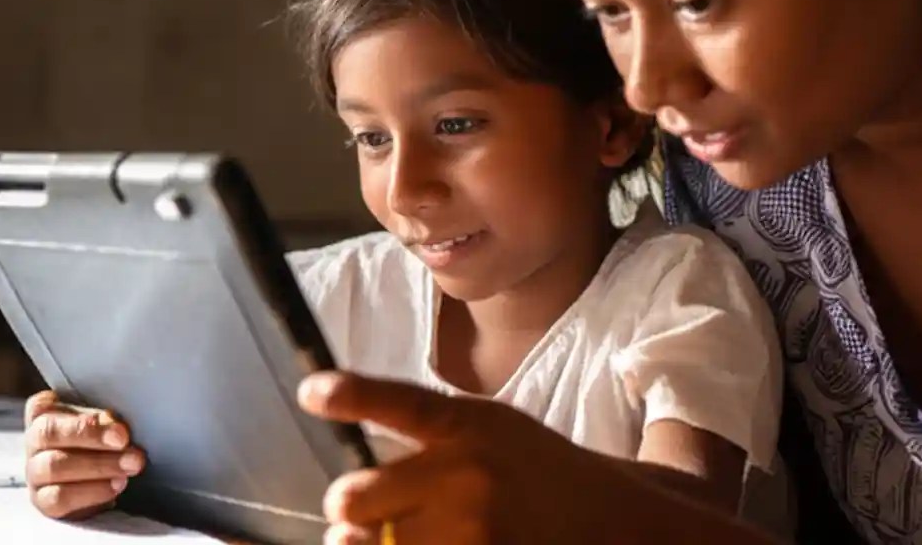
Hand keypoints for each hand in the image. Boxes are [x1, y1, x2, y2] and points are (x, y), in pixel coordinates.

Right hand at [24, 390, 145, 518]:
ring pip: (54, 466)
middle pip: (49, 433)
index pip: (45, 406)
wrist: (103, 481)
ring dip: (98, 466)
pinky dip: (91, 492)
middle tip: (126, 444)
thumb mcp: (104, 423)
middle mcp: (33, 440)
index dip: (81, 418)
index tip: (118, 429)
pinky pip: (59, 498)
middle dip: (92, 437)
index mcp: (43, 412)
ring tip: (130, 466)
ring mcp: (34, 473)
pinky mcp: (43, 501)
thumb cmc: (102, 442)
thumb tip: (113, 426)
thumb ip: (105, 420)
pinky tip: (115, 486)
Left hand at [296, 372, 626, 544]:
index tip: (311, 392)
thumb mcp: (487, 427)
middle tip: (353, 514)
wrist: (610, 517)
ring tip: (384, 538)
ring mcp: (475, 531)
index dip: (353, 395)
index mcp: (468, 426)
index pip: (403, 404)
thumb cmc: (533, 470)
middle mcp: (467, 476)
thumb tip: (347, 490)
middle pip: (356, 499)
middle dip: (347, 509)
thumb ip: (424, 436)